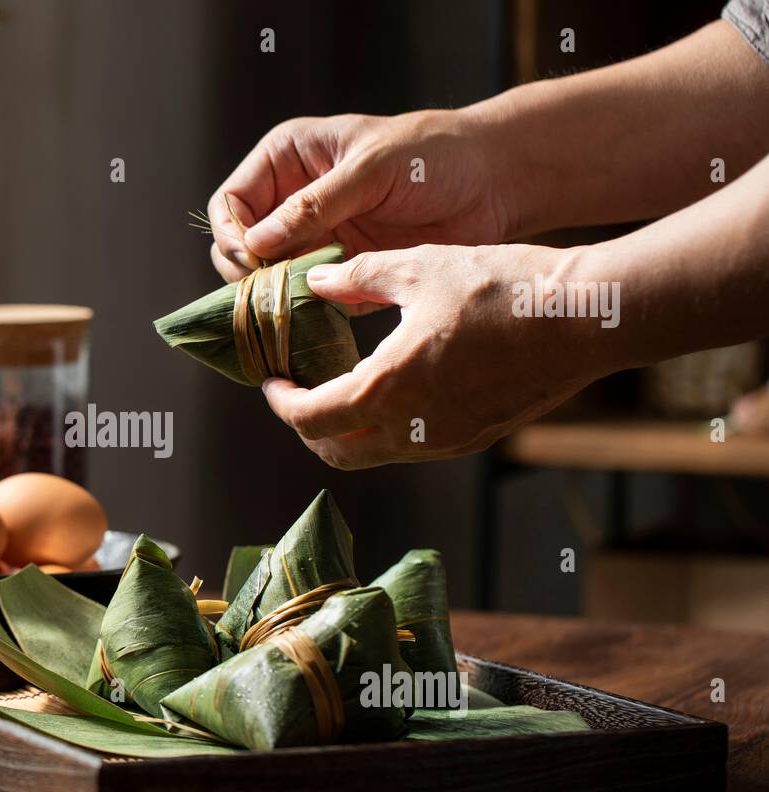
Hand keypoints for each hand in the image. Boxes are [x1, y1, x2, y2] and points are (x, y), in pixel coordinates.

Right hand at [207, 110, 515, 289]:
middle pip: (239, 248)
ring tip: (291, 309)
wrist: (492, 184)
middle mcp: (292, 204)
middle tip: (270, 290)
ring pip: (266, 281)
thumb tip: (256, 244)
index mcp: (288, 161)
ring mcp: (314, 242)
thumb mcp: (371, 169)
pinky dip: (302, 317)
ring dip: (272, 299)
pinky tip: (311, 324)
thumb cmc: (434, 155)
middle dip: (247, 272)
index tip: (251, 259)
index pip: (231, 203)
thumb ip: (314, 205)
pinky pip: (304, 303)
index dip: (231, 234)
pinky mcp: (339, 276)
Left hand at [262, 244, 614, 468]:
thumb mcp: (421, 267)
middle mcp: (413, 430)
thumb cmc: (505, 286)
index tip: (273, 379)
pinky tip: (396, 386)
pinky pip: (413, 445)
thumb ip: (358, 277)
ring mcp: (447, 441)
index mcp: (389, 389)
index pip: (310, 418)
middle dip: (308, 427)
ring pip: (375, 454)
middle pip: (336, 452)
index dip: (281, 402)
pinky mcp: (475, 437)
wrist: (590, 317)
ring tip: (342, 385)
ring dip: (348, 429)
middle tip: (299, 391)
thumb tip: (315, 282)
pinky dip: (388, 427)